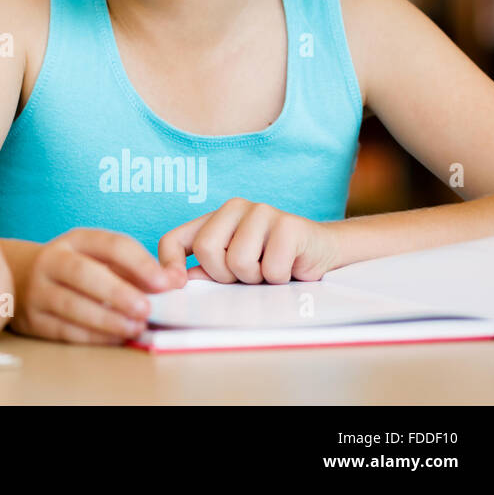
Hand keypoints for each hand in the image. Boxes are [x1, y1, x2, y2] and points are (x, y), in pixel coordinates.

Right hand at [11, 228, 185, 343]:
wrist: (20, 277)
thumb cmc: (74, 269)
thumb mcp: (98, 257)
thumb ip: (136, 269)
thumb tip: (174, 281)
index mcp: (74, 240)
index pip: (109, 244)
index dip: (139, 262)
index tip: (165, 282)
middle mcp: (51, 261)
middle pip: (83, 273)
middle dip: (118, 292)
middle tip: (146, 308)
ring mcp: (38, 290)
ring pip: (72, 305)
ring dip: (107, 319)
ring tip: (135, 327)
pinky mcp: (33, 319)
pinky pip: (65, 330)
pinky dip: (94, 336)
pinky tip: (116, 337)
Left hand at [157, 198, 341, 283]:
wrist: (323, 252)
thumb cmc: (272, 262)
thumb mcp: (233, 267)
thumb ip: (206, 270)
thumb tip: (173, 280)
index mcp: (214, 218)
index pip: (174, 239)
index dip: (170, 265)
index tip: (177, 286)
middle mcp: (234, 208)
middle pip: (207, 250)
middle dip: (226, 274)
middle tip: (248, 274)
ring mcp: (262, 212)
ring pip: (239, 261)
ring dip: (256, 278)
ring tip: (270, 268)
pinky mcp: (289, 224)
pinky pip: (271, 268)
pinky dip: (280, 278)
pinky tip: (290, 266)